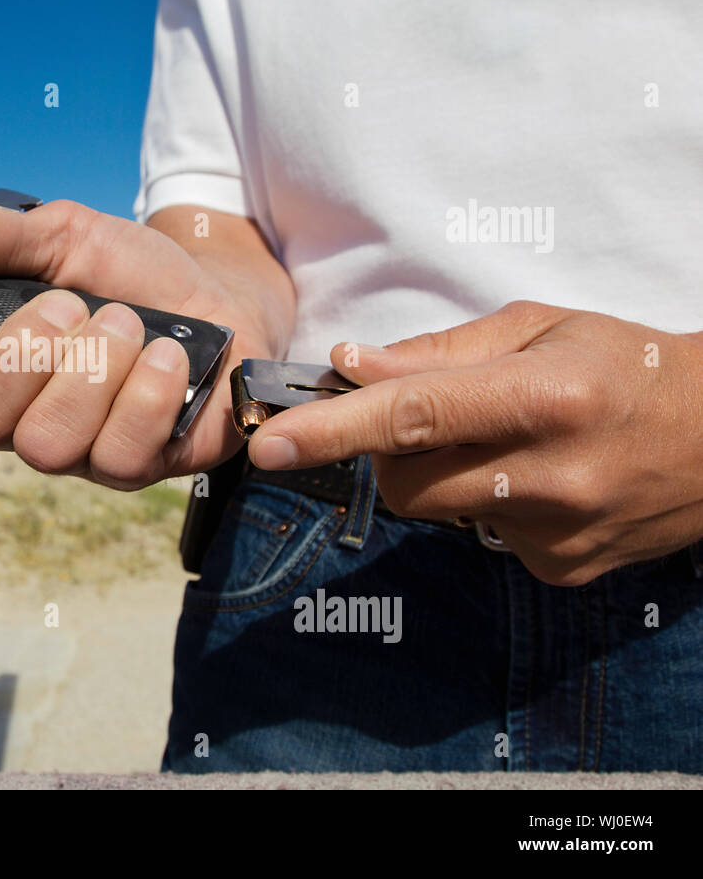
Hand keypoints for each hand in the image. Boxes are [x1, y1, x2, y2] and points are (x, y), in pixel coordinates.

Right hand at [0, 192, 286, 488]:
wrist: (218, 298)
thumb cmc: (133, 276)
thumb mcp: (67, 237)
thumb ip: (0, 236)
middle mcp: (22, 419)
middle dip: (30, 352)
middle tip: (78, 307)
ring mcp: (79, 453)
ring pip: (50, 443)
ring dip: (96, 368)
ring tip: (130, 326)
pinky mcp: (139, 468)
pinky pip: (121, 456)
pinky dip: (145, 393)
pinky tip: (166, 357)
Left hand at [247, 301, 702, 584]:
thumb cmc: (630, 366)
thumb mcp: (541, 328)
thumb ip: (439, 353)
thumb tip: (352, 365)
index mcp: (547, 396)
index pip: (414, 415)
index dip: (333, 430)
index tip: (270, 445)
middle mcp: (553, 475)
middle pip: (405, 480)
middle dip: (386, 448)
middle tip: (421, 415)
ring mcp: (559, 534)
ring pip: (434, 512)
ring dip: (435, 474)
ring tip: (497, 441)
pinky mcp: (561, 571)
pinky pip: (479, 537)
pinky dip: (482, 505)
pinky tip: (535, 479)